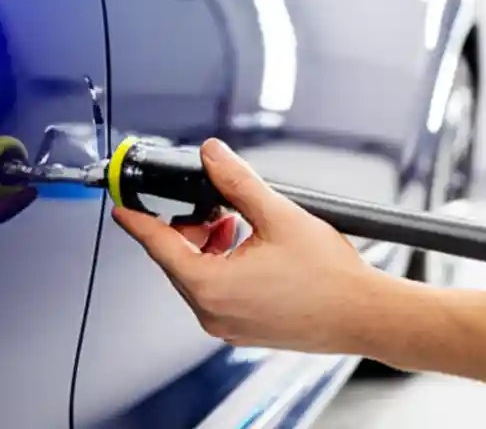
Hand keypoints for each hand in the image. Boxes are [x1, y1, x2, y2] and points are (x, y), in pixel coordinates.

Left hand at [113, 138, 392, 354]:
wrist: (364, 314)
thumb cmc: (329, 277)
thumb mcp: (277, 215)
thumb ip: (237, 182)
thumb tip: (212, 156)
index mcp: (211, 287)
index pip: (159, 247)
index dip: (138, 222)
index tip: (121, 209)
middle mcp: (212, 312)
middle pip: (177, 261)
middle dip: (188, 228)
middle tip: (214, 206)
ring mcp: (227, 326)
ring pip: (196, 276)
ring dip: (206, 246)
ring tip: (236, 224)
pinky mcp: (243, 330)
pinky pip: (215, 293)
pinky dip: (220, 266)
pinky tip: (247, 248)